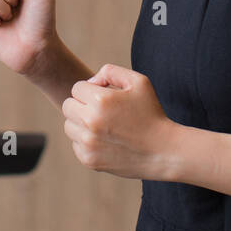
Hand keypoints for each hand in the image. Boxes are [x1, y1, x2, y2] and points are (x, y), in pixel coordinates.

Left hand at [62, 64, 177, 179]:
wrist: (163, 151)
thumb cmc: (151, 113)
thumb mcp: (138, 82)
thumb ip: (110, 71)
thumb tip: (90, 82)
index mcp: (100, 100)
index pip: (77, 88)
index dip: (91, 90)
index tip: (106, 97)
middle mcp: (90, 121)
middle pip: (68, 106)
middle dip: (82, 105)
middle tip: (102, 111)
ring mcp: (88, 143)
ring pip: (69, 126)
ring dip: (82, 124)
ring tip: (104, 126)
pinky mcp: (89, 160)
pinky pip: (75, 145)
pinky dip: (86, 142)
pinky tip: (106, 141)